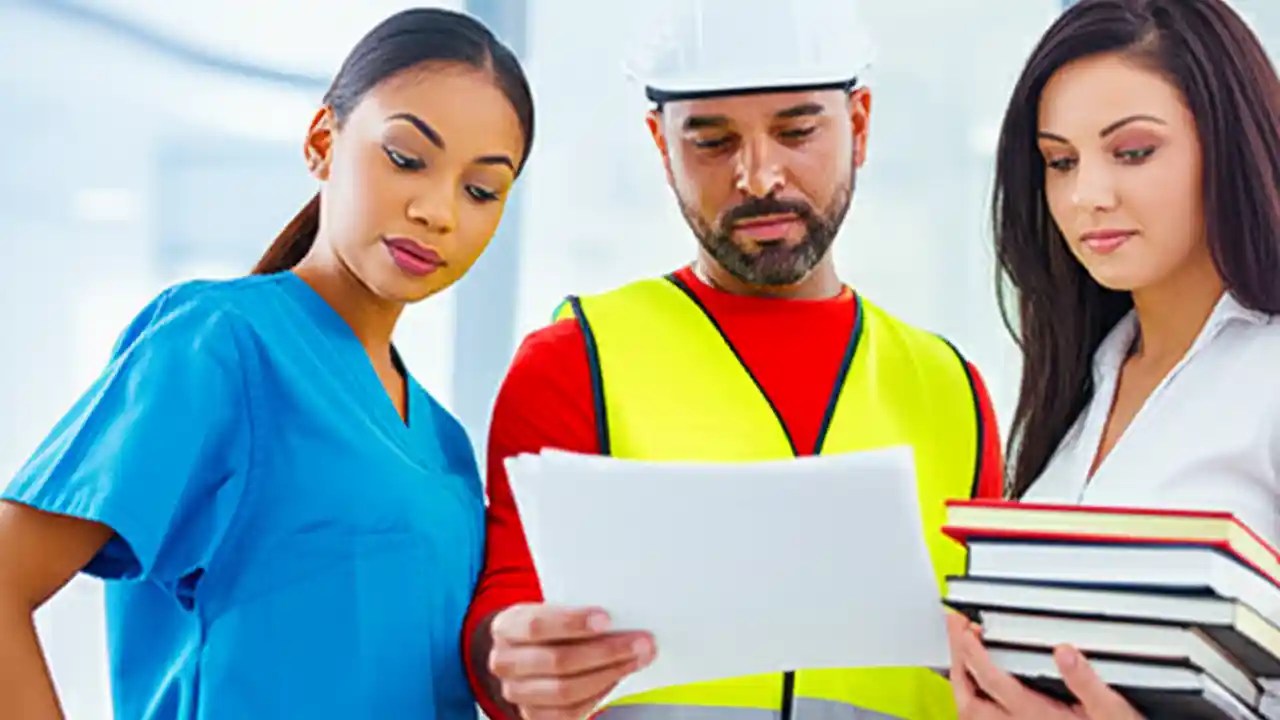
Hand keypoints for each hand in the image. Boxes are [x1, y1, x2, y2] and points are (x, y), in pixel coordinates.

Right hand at [489, 604, 655, 719]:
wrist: (525, 653)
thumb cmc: (547, 627)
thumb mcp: (550, 609)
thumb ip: (575, 610)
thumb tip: (622, 613)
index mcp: (506, 627)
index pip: (537, 625)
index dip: (573, 622)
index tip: (607, 618)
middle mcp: (505, 662)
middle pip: (558, 661)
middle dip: (605, 651)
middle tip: (640, 642)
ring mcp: (517, 693)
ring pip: (566, 690)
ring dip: (609, 674)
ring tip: (637, 659)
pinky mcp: (534, 716)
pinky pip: (570, 712)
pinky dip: (598, 695)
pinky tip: (617, 678)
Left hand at [945, 613, 1142, 718]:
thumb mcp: (1113, 711)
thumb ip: (1088, 683)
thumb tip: (1064, 651)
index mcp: (1037, 717)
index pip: (993, 682)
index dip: (974, 653)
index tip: (966, 628)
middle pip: (969, 703)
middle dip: (957, 665)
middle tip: (955, 632)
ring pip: (971, 714)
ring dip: (961, 682)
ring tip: (960, 651)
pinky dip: (973, 698)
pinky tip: (976, 682)